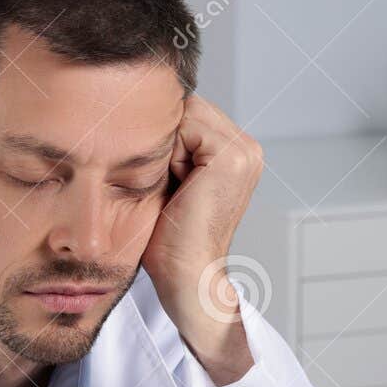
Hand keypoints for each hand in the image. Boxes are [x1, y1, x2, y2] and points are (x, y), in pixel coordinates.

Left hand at [140, 96, 263, 384]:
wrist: (186, 278)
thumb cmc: (170, 240)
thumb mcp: (168, 182)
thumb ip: (169, 147)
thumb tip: (138, 110)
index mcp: (237, 152)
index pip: (188, 112)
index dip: (162, 138)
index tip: (158, 176)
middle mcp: (248, 147)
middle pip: (187, 108)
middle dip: (165, 140)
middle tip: (166, 184)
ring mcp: (244, 150)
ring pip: (184, 114)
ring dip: (166, 147)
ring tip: (172, 187)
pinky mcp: (231, 156)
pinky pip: (185, 127)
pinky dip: (169, 154)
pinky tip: (174, 185)